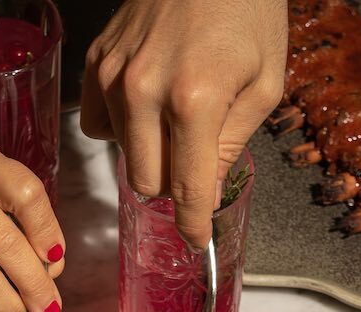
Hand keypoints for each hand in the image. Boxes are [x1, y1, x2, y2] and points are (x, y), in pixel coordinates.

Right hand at [81, 0, 286, 246]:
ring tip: (177, 115)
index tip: (194, 241)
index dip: (192, 225)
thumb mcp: (264, 85)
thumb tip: (204, 197)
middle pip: (145, 181)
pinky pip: (98, 122)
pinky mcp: (96, 61)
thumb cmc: (247, 11)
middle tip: (197, 162)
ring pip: (121, 154)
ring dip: (149, 151)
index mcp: (195, 99)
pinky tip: (148, 102)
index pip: (186, 190)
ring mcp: (113, 74)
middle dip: (173, 184)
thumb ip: (231, 147)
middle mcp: (144, 90)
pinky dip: (122, 126)